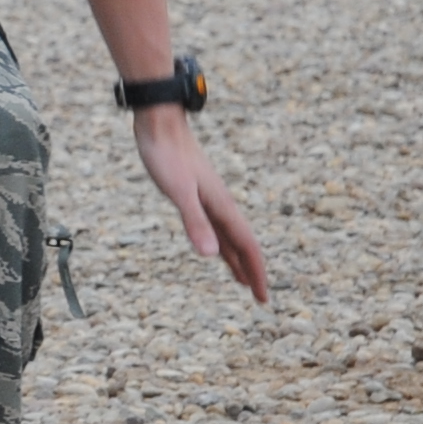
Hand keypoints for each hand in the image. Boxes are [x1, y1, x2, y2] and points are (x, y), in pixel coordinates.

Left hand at [132, 107, 268, 302]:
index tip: (263, 299)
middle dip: (252, 271)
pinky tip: (214, 247)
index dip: (256, 273)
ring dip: (237, 259)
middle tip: (259, 297)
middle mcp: (221, 205)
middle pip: (242, 244)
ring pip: (229, 236)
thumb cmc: (167, 156)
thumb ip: (195, 222)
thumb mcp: (179, 192)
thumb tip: (211, 256)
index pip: (247, 247)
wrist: (160, 124)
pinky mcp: (195, 193)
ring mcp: (209, 199)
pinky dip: (219, 241)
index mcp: (222, 208)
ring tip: (242, 280)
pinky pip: (214, 225)